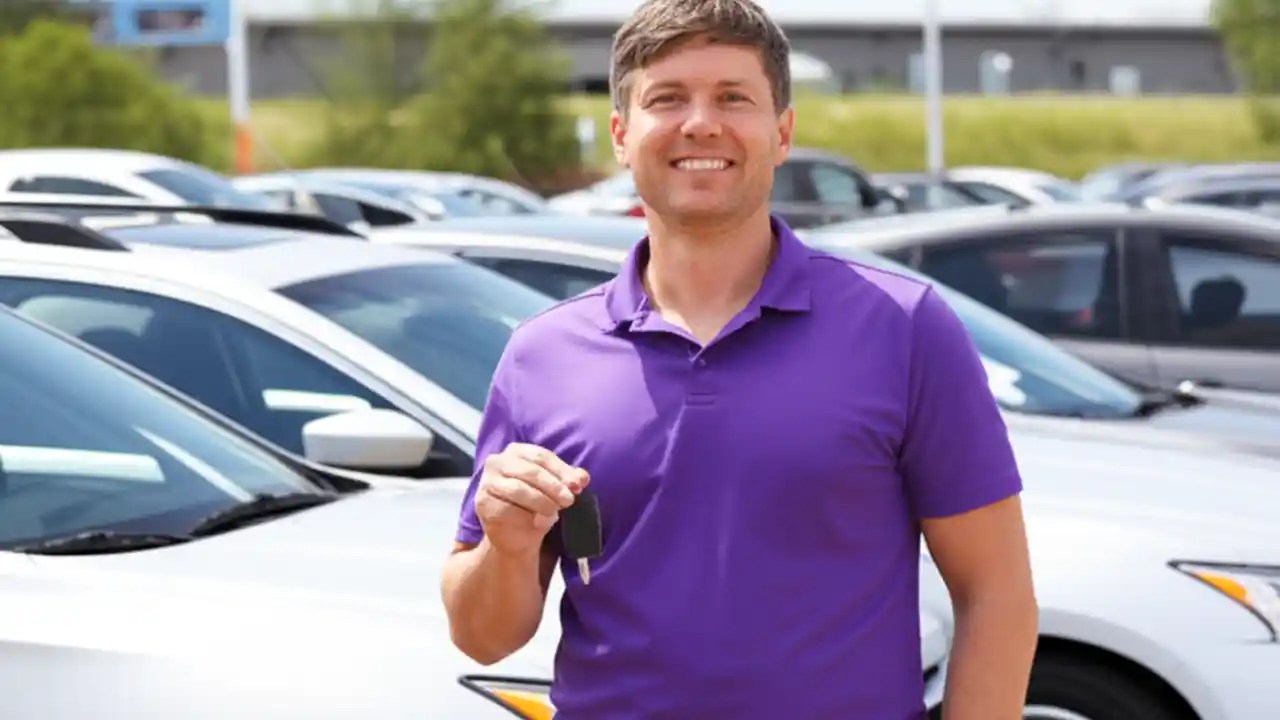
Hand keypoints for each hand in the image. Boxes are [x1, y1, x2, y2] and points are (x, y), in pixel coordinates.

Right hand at [474, 442, 589, 557]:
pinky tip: (535, 522)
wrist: (516, 535)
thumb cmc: (536, 505)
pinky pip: (507, 508)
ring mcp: (487, 482)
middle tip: (568, 501)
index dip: (561, 471)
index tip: (577, 486)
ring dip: (541, 502)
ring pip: (519, 489)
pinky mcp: (483, 503)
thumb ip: (568, 480)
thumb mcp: (555, 490)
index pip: (542, 457)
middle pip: (531, 471)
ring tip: (554, 512)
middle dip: (553, 487)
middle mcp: (497, 461)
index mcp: (516, 451)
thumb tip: (582, 477)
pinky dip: (524, 516)